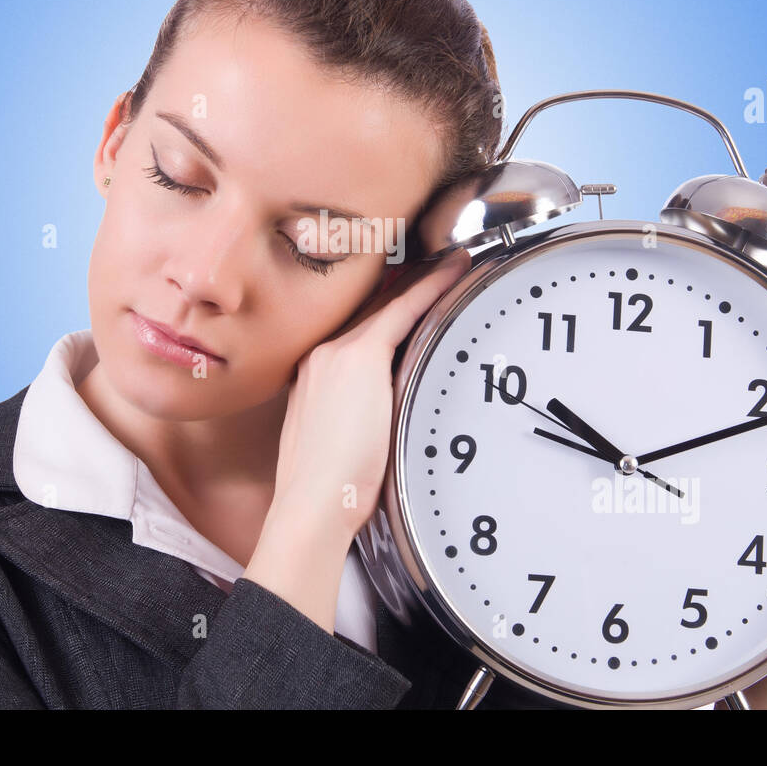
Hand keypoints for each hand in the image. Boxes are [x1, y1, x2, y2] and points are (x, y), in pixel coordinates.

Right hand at [269, 248, 472, 540]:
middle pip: (370, 310)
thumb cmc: (327, 491)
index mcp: (313, 374)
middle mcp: (321, 354)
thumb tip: (386, 415)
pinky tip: (454, 270)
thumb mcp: (337, 443)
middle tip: (436, 262)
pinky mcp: (360, 357)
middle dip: (402, 285)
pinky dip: (431, 286)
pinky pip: (404, 309)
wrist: (312, 503)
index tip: (405, 292)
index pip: (355, 329)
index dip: (383, 307)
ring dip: (420, 281)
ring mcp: (337, 353)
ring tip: (451, 262)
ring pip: (386, 306)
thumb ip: (356, 416)